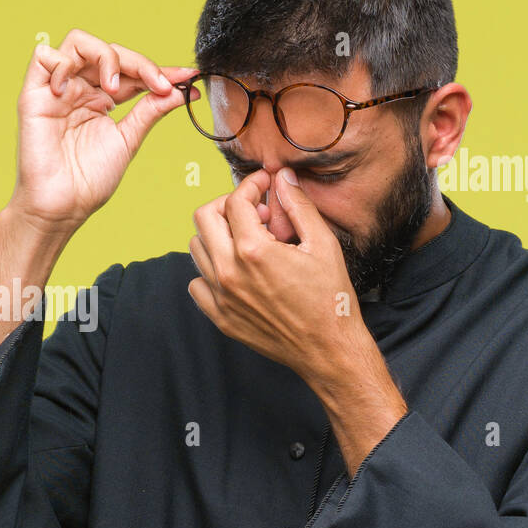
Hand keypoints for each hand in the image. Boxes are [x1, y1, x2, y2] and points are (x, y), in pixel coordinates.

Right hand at [11, 28, 198, 233]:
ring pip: (78, 43)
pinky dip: (62, 64)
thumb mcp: (128, 139)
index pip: (131, 71)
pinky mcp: (33, 94)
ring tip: (114, 87)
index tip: (188, 77)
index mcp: (101, 100)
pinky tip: (73, 89)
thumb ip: (150, 110)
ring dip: (104, 57)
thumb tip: (181, 90)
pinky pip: (43, 56)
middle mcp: (80, 89)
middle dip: (139, 63)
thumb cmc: (89, 181)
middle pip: (109, 51)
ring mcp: (57, 89)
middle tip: (158, 84)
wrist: (63, 206)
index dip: (158, 70)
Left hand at [187, 167, 368, 383]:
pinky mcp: (220, 317)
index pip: (236, 201)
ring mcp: (221, 297)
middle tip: (252, 210)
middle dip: (227, 205)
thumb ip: (298, 206)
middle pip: (204, 218)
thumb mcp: (323, 244)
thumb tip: (282, 178)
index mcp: (254, 251)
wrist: (328, 349)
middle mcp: (229, 272)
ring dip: (218, 235)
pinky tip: (236, 270)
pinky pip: (197, 283)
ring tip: (247, 239)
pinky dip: (210, 270)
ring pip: (197, 248)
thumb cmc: (330, 299)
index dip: (251, 185)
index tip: (263, 184)